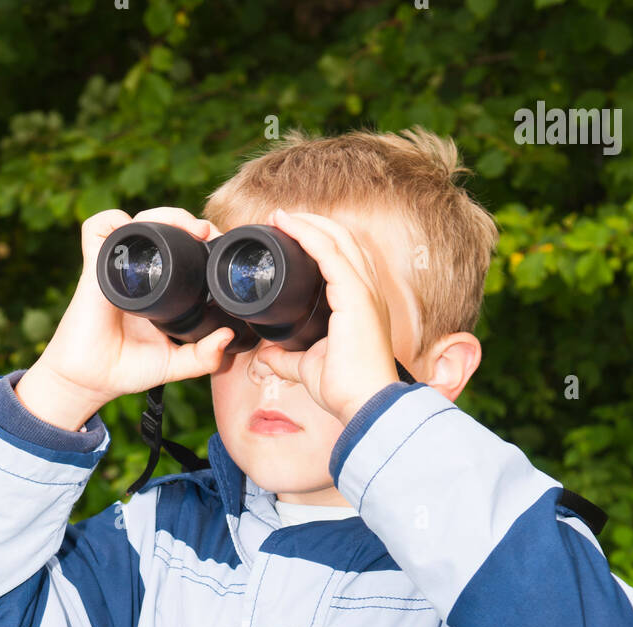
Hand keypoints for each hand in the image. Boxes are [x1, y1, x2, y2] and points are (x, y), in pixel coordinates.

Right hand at [15, 207, 233, 431]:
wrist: (92, 380)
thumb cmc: (128, 369)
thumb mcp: (176, 363)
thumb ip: (204, 356)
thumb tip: (228, 336)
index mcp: (159, 286)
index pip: (179, 246)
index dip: (199, 237)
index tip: (219, 243)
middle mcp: (139, 271)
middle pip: (161, 225)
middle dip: (186, 219)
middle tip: (207, 233)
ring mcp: (116, 267)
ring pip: (138, 219)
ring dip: (164, 215)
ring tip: (189, 229)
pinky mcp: (94, 269)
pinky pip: (96, 228)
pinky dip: (111, 220)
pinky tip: (136, 230)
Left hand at [254, 208, 398, 426]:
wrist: (364, 405)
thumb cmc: (346, 388)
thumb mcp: (308, 367)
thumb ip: (286, 358)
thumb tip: (265, 356)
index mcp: (360, 304)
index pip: (343, 257)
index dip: (317, 240)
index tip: (287, 234)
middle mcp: (368, 292)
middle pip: (343, 239)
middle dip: (312, 223)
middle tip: (279, 219)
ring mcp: (365, 292)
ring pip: (338, 239)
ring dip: (308, 223)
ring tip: (280, 217)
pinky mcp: (356, 297)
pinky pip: (331, 253)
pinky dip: (308, 235)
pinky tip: (289, 225)